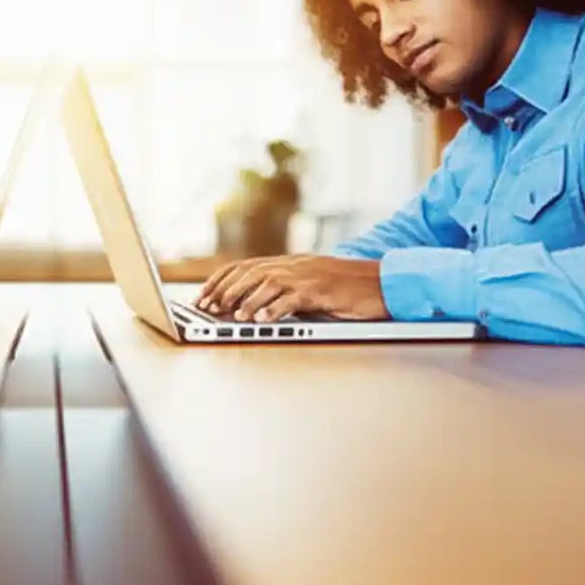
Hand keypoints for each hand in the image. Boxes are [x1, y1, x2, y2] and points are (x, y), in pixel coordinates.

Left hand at [196, 255, 388, 322]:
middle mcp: (293, 266)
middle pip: (249, 273)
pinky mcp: (322, 290)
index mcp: (286, 263)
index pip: (242, 267)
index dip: (219, 281)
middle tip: (209, 309)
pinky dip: (276, 309)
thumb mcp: (308, 284)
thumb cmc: (344, 288)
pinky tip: (264, 320)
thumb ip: (282, 290)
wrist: (382, 282)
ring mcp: (307, 276)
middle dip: (225, 292)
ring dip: (248, 301)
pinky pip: (294, 298)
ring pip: (268, 284)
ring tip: (234, 317)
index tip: (201, 297)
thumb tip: (249, 306)